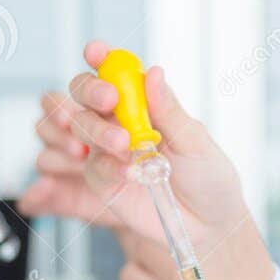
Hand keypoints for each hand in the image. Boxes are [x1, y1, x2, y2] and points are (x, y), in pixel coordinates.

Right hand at [33, 40, 275, 279]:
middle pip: (79, 96)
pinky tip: (127, 175)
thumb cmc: (209, 179)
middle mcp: (117, 122)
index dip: (101, 59)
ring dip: (86, 131)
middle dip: (88, 94)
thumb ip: (169, 111)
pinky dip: (102, 168)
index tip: (96, 52)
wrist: (206, 227)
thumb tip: (153, 73)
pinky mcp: (97, 182)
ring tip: (123, 147)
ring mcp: (103, 152)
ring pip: (70, 129)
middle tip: (110, 103)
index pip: (114, 73)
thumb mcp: (196, 143)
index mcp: (143, 104)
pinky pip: (83, 168)